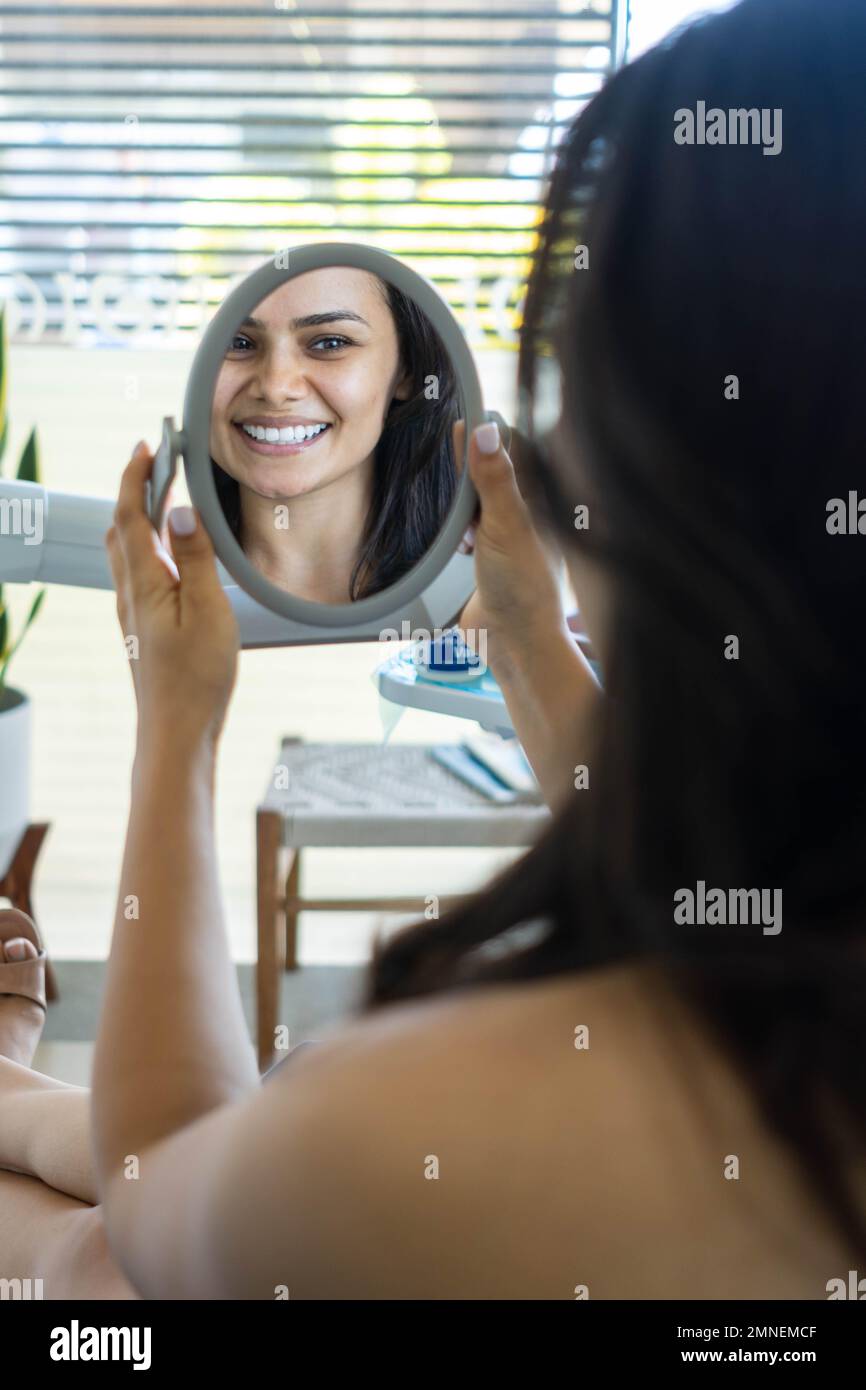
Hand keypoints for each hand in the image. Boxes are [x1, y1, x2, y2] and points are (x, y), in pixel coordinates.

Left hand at [105, 441, 238, 748]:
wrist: (177, 734)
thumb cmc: (196, 680)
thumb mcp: (207, 612)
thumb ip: (195, 558)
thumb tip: (179, 510)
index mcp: (144, 584)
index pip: (130, 515)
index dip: (136, 476)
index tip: (147, 445)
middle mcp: (130, 595)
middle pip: (121, 530)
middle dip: (134, 491)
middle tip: (156, 464)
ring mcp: (134, 615)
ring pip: (127, 553)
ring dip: (139, 519)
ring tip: (164, 499)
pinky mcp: (144, 631)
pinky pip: (140, 575)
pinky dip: (149, 548)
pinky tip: (172, 558)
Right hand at [454, 419, 568, 673]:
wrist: (513, 643)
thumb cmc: (522, 587)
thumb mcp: (506, 525)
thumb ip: (494, 479)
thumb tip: (483, 430)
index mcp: (544, 504)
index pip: (521, 453)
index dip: (493, 436)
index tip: (466, 421)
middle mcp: (531, 518)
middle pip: (499, 476)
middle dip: (474, 466)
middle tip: (450, 440)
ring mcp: (511, 540)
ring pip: (484, 504)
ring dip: (465, 499)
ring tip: (450, 493)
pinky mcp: (492, 561)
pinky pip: (473, 531)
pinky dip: (461, 528)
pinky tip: (456, 537)